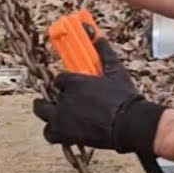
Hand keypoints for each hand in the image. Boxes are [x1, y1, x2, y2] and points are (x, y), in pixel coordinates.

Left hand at [32, 26, 164, 153]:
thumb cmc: (124, 97)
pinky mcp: (65, 135)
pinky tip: (64, 130)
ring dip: (49, 114)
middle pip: (46, 96)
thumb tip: (97, 37)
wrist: (129, 124)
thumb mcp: (115, 71)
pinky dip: (54, 132)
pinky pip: (51, 134)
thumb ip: (104, 53)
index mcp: (73, 82)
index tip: (70, 84)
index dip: (65, 82)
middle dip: (50, 97)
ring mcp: (62, 118)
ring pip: (44, 114)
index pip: (60, 79)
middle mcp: (63, 99)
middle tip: (58, 98)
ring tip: (59, 115)